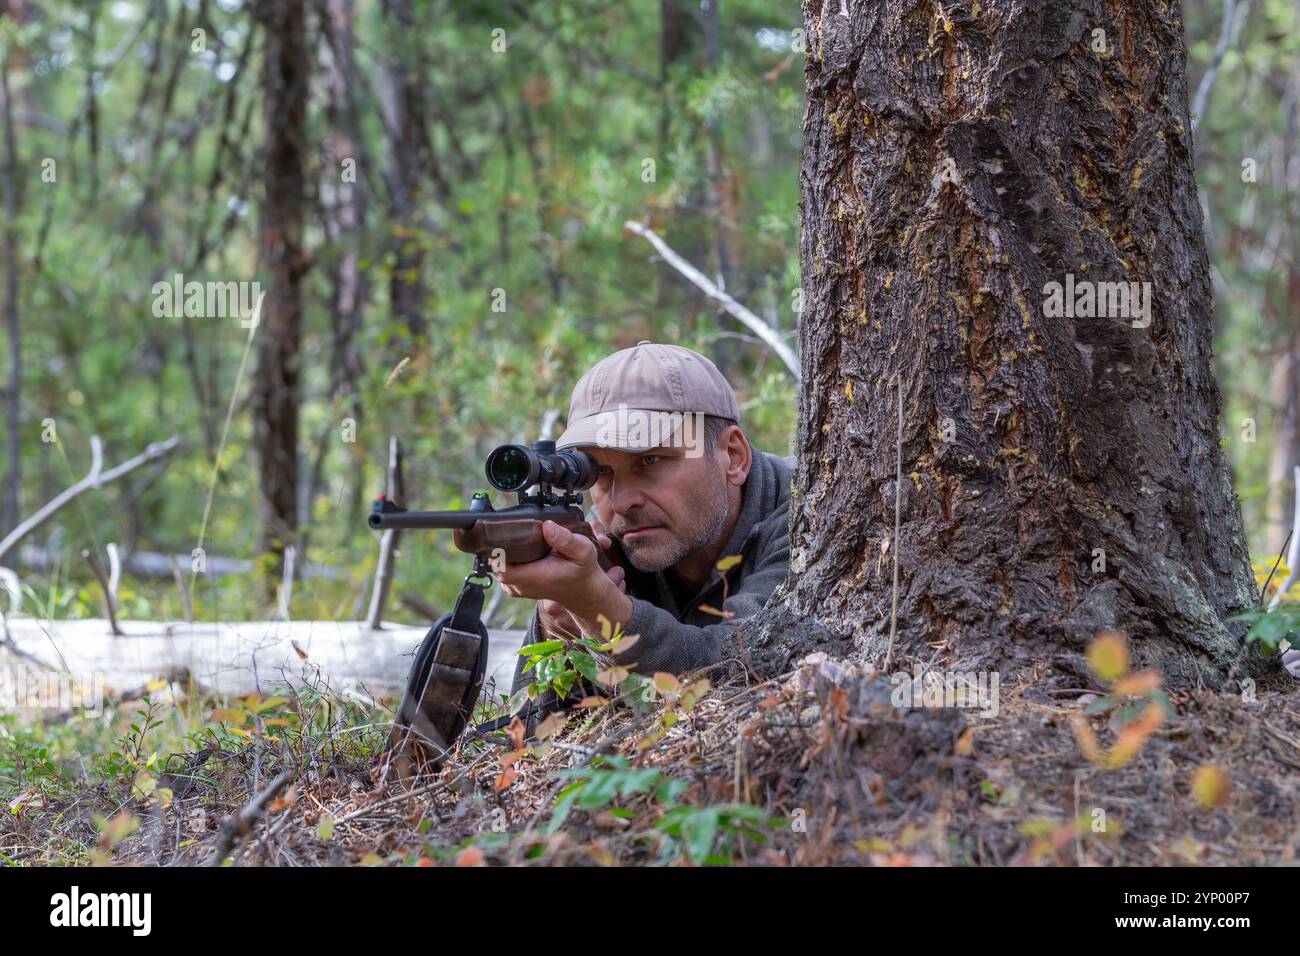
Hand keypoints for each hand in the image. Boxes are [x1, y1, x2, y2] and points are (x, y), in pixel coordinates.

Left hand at [496, 520, 632, 636]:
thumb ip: (565, 539)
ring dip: (501, 558)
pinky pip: (504, 575)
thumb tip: (547, 526)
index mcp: (534, 576)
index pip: (500, 567)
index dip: (496, 551)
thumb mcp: (583, 551)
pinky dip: (505, 564)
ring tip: (512, 542)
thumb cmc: (583, 571)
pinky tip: (516, 553)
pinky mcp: (520, 588)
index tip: (501, 536)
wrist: (585, 592)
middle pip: (495, 567)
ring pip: (497, 571)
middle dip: (497, 550)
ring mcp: (520, 589)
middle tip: (508, 534)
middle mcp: (523, 586)